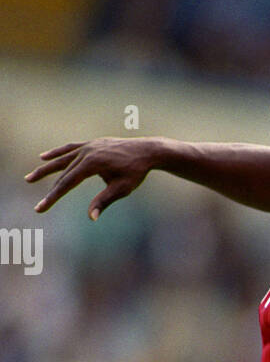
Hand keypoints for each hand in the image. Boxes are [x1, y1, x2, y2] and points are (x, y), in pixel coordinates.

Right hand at [26, 138, 156, 218]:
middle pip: (62, 173)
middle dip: (48, 189)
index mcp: (92, 164)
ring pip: (62, 159)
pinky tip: (44, 156)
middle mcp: (86, 153)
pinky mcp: (91, 144)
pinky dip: (57, 153)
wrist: (147, 151)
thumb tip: (91, 217)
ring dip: (45, 168)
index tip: (41, 208)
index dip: (52, 197)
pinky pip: (70, 148)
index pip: (66, 184)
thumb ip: (104, 201)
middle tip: (36, 204)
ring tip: (30, 177)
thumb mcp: (121, 189)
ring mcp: (88, 146)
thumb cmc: (136, 172)